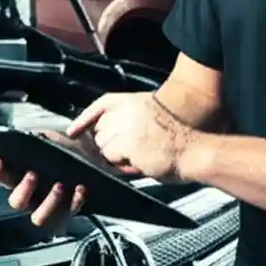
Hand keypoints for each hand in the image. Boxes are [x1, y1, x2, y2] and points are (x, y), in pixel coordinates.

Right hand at [0, 130, 108, 228]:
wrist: (94, 156)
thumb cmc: (67, 148)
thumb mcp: (52, 140)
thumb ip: (38, 140)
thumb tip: (28, 137)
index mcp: (22, 177)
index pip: (3, 176)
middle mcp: (32, 196)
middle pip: (17, 202)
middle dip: (23, 190)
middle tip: (33, 175)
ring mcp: (49, 206)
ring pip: (39, 217)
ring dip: (48, 202)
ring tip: (59, 185)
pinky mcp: (69, 211)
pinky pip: (69, 212)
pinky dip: (74, 201)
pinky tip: (80, 188)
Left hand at [70, 91, 191, 182]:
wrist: (194, 150)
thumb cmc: (178, 140)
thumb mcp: (151, 117)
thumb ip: (128, 120)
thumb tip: (103, 136)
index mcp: (133, 101)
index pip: (100, 105)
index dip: (85, 119)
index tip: (72, 131)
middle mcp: (127, 111)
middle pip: (99, 130)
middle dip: (107, 144)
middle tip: (128, 151)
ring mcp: (126, 127)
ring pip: (103, 146)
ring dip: (114, 155)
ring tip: (138, 155)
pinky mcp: (127, 144)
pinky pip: (111, 158)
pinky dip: (121, 164)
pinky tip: (139, 161)